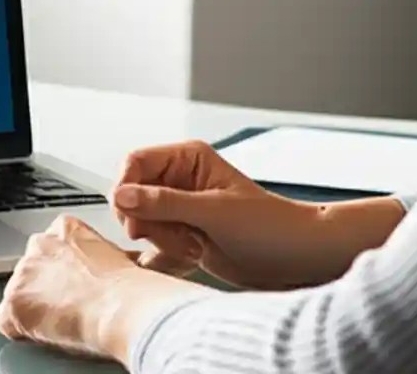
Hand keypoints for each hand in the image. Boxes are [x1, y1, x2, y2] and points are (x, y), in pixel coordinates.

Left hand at [0, 215, 202, 365]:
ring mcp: (23, 274)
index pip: (51, 248)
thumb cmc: (129, 288)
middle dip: (45, 287)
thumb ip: (95, 257)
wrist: (124, 306)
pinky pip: (7, 322)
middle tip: (69, 306)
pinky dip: (23, 331)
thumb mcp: (115, 258)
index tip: (75, 285)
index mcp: (65, 228)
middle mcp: (38, 245)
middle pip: (32, 270)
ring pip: (19, 294)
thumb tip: (102, 271)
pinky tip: (48, 333)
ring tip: (63, 322)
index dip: (63, 272)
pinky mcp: (14, 303)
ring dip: (35, 308)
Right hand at [113, 140, 404, 288]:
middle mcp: (180, 180)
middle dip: (148, 221)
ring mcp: (179, 208)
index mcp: (188, 159)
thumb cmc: (269, 226)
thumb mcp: (213, 211)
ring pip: (141, 221)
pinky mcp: (182, 233)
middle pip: (132, 195)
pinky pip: (154, 241)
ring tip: (194, 246)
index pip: (136, 162)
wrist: (296, 258)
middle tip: (175, 235)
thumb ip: (163, 203)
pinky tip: (195, 254)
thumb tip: (121, 195)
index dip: (127, 188)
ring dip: (161, 240)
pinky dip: (167, 252)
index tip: (131, 216)